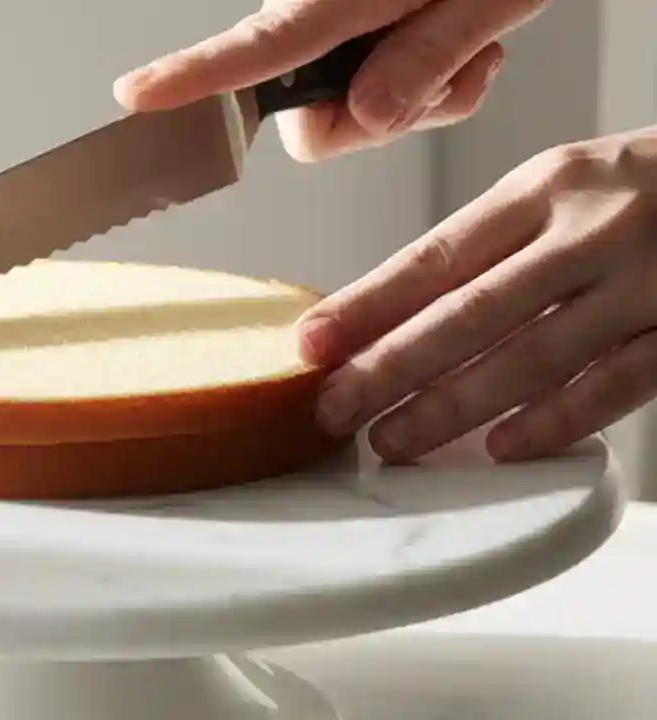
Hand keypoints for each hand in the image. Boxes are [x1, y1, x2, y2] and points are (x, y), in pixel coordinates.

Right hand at [113, 0, 548, 161]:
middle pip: (311, 115)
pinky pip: (368, 84)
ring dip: (413, 95)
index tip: (133, 95)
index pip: (257, 49)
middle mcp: (320, 4)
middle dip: (380, 117)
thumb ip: (428, 57)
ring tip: (472, 48)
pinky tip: (466, 45)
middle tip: (453, 78)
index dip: (191, 77)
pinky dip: (420, 78)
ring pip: (345, 106)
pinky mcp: (345, 21)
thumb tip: (366, 117)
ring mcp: (329, 14)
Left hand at [297, 126, 656, 462]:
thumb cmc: (648, 190)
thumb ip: (497, 246)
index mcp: (546, 187)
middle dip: (391, 369)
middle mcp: (591, 230)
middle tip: (334, 411)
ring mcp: (646, 282)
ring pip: (532, 356)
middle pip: (470, 312)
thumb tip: (394, 315)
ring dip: (453, 408)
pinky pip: (616, 385)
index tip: (310, 345)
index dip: (367, 305)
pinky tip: (500, 450)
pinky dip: (555, 420)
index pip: (436, 256)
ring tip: (393, 443)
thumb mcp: (568, 188)